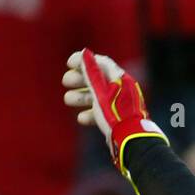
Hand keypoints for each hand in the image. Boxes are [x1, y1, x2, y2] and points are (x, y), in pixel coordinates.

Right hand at [62, 49, 166, 178]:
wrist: (130, 141)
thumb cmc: (115, 114)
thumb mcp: (100, 93)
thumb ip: (92, 73)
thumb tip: (84, 54)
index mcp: (120, 79)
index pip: (100, 62)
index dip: (84, 61)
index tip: (69, 63)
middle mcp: (121, 89)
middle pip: (97, 79)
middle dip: (80, 79)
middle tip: (65, 81)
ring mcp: (119, 104)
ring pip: (97, 96)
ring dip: (81, 96)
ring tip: (67, 99)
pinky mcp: (117, 119)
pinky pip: (102, 112)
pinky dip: (90, 113)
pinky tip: (81, 118)